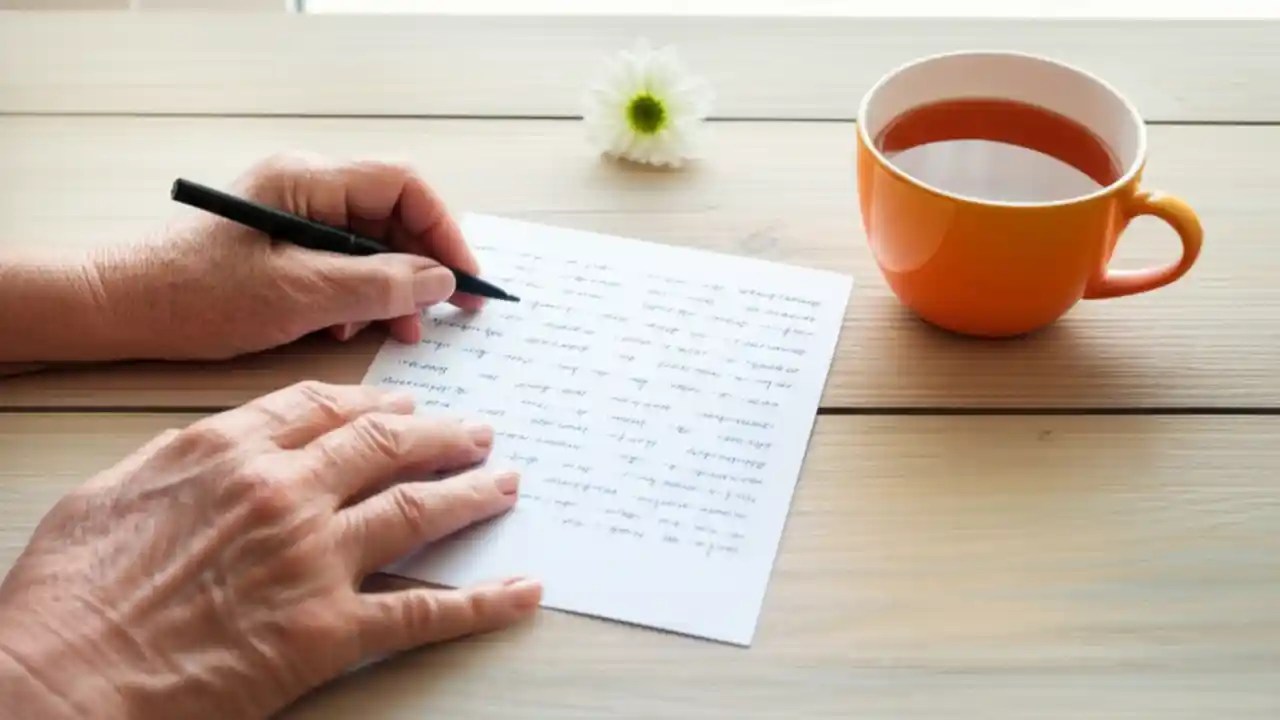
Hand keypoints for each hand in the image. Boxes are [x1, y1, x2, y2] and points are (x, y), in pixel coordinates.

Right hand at [0, 382, 540, 719]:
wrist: (61, 675)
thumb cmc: (72, 592)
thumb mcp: (115, 489)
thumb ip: (187, 454)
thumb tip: (230, 440)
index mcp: (232, 452)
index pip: (323, 408)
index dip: (374, 403)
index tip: (402, 405)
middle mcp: (286, 494)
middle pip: (385, 446)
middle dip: (440, 434)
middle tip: (476, 433)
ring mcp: (314, 560)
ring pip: (416, 510)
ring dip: (471, 493)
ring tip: (506, 482)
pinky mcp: (329, 632)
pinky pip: (423, 611)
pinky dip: (482, 602)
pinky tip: (519, 592)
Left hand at [96, 152, 481, 360]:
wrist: (122, 309)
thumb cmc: (195, 295)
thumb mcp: (298, 296)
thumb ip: (377, 286)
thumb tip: (441, 282)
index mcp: (308, 180)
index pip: (404, 185)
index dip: (444, 231)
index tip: (465, 280)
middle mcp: (306, 188)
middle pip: (392, 215)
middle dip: (423, 267)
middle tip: (449, 313)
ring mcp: (294, 217)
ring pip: (371, 245)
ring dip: (392, 288)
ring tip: (402, 331)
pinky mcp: (283, 247)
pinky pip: (341, 264)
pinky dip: (358, 297)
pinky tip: (350, 330)